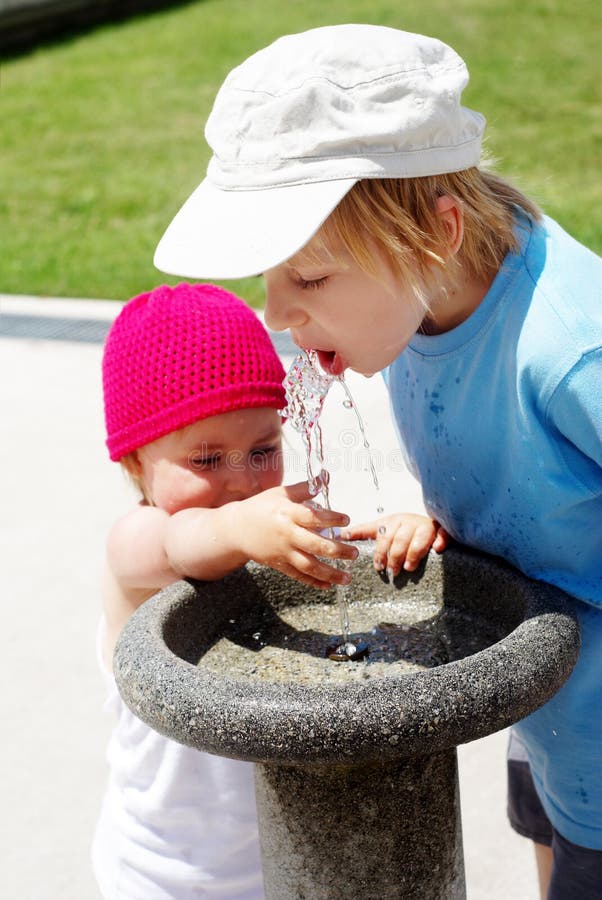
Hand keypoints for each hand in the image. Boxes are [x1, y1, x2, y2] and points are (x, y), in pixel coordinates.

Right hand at [234, 481, 357, 589]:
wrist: (236, 529)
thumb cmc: (261, 507)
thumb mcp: (280, 493)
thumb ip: (304, 488)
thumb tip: (324, 478)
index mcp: (287, 514)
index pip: (313, 517)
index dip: (331, 518)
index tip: (347, 519)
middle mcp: (287, 534)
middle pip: (315, 545)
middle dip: (338, 551)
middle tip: (354, 553)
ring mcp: (283, 552)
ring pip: (309, 566)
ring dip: (330, 574)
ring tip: (347, 578)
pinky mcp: (279, 564)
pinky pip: (298, 576)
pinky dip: (314, 582)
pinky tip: (329, 585)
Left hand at [342, 513, 448, 575]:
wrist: (428, 518)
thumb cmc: (402, 526)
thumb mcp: (382, 526)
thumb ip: (363, 531)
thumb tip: (341, 535)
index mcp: (393, 521)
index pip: (384, 536)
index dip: (380, 551)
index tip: (378, 566)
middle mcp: (409, 522)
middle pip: (400, 539)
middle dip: (395, 555)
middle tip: (392, 571)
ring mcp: (426, 526)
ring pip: (419, 537)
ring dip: (414, 552)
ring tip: (408, 567)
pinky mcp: (441, 529)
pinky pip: (443, 533)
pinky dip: (440, 539)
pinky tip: (437, 549)